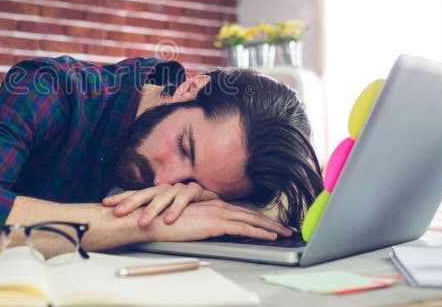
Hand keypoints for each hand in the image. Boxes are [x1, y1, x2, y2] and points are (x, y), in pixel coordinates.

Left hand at [103, 182, 219, 225]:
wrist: (215, 205)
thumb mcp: (166, 213)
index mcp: (156, 193)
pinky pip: (185, 198)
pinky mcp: (196, 190)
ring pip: (163, 196)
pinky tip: (169, 219)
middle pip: (145, 193)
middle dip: (130, 202)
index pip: (135, 193)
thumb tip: (126, 225)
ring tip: (143, 222)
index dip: (121, 197)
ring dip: (152, 209)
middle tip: (118, 212)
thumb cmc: (188, 211)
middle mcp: (166, 188)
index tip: (105, 203)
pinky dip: (176, 209)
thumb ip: (151, 216)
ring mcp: (180, 188)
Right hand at [144, 199, 293, 241]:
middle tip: (287, 228)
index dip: (257, 217)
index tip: (270, 223)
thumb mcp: (188, 219)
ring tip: (285, 232)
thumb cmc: (166, 221)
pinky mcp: (216, 223)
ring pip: (252, 219)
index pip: (241, 211)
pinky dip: (259, 231)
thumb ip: (201, 220)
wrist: (154, 219)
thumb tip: (211, 228)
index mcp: (212, 204)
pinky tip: (270, 236)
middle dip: (271, 221)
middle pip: (251, 213)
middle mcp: (218, 205)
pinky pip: (243, 228)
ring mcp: (218, 213)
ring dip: (271, 226)